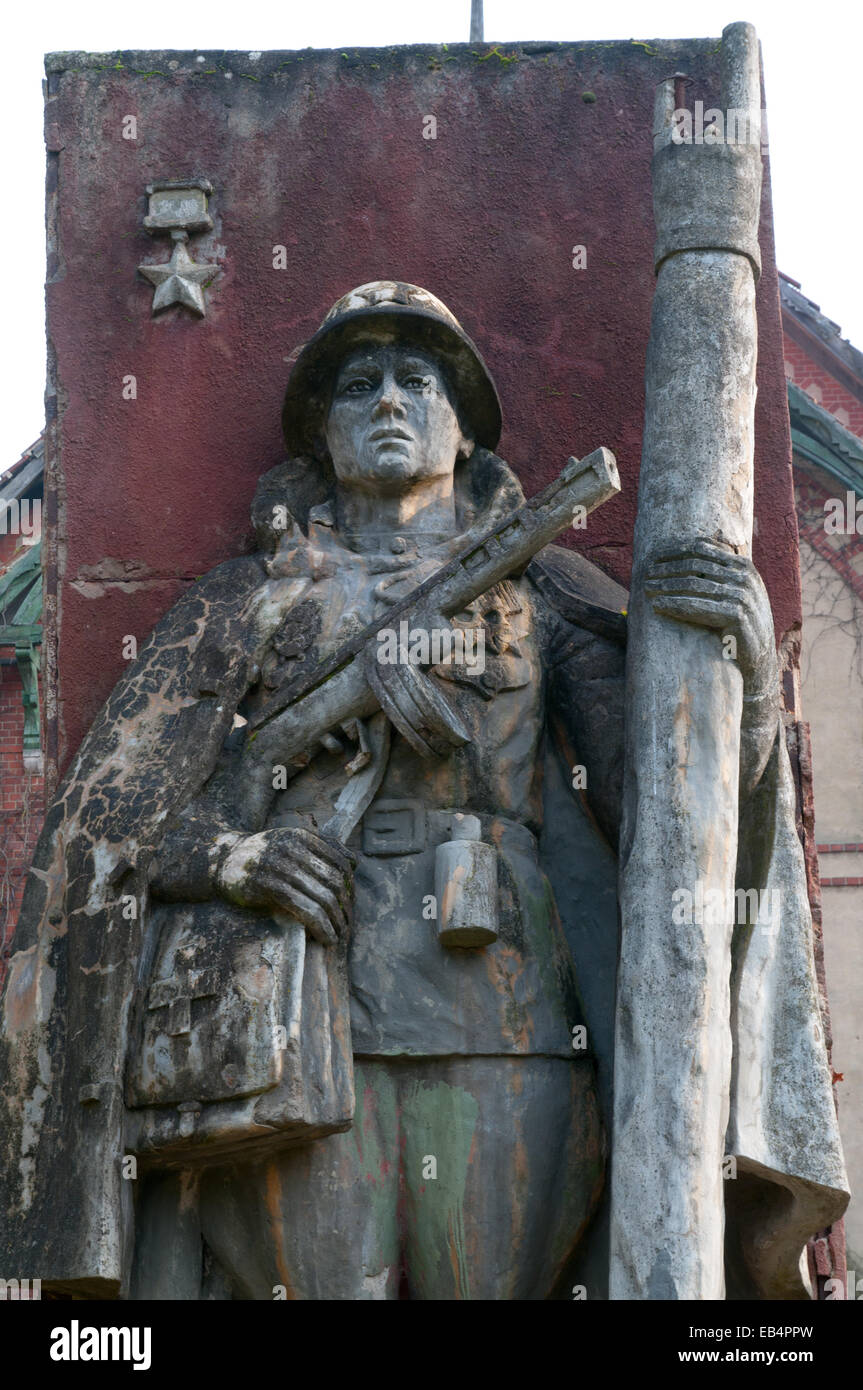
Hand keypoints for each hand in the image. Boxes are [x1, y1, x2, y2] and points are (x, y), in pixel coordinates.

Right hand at [217, 827, 354, 946]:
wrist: (224, 861)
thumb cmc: (264, 855)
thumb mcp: (292, 843)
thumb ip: (323, 847)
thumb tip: (355, 862)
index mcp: (302, 837)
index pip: (340, 863)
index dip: (350, 887)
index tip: (350, 905)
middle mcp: (293, 849)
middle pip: (333, 882)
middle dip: (345, 908)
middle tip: (348, 926)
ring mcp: (281, 867)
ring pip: (322, 898)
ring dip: (336, 922)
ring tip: (340, 936)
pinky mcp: (269, 887)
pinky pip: (305, 910)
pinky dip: (320, 927)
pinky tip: (326, 938)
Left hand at [644, 540, 777, 693]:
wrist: (759, 650)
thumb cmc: (740, 618)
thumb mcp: (735, 588)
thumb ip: (720, 569)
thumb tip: (691, 547)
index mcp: (743, 565)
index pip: (703, 549)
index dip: (676, 551)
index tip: (655, 557)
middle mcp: (744, 577)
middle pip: (696, 565)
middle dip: (668, 568)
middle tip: (646, 573)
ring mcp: (741, 595)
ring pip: (694, 585)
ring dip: (666, 585)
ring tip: (647, 588)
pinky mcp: (736, 615)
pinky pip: (697, 607)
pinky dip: (674, 605)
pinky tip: (658, 605)